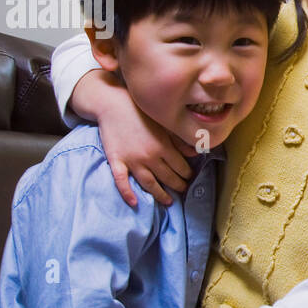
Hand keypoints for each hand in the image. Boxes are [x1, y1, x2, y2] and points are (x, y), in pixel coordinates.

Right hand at [73, 69, 192, 205]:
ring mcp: (132, 161)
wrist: (112, 105)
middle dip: (178, 185)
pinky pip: (122, 182)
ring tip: (168, 201)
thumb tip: (195, 153)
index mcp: (163, 146)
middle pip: (168, 177)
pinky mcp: (116, 161)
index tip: (190, 177)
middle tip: (182, 189)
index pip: (181, 167)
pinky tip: (135, 203)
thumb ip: (179, 140)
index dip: (187, 174)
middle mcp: (149, 156)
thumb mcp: (163, 123)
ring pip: (149, 184)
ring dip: (160, 194)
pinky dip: (128, 194)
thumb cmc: (140, 113)